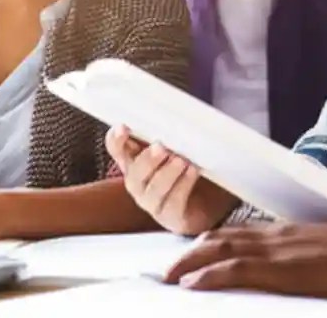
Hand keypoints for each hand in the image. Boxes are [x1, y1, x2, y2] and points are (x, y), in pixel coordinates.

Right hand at [105, 125, 238, 235]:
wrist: (209, 199)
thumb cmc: (187, 165)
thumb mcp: (176, 144)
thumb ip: (169, 131)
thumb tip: (176, 110)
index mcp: (134, 161)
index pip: (117, 149)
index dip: (116, 140)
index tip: (123, 127)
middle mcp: (139, 183)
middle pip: (134, 174)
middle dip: (147, 161)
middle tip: (160, 147)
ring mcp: (153, 203)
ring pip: (152, 191)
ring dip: (166, 174)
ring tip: (181, 161)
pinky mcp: (171, 217)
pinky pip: (173, 203)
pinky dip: (183, 186)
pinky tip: (192, 172)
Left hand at [165, 224, 326, 297]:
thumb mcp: (323, 252)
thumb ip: (301, 257)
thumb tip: (293, 269)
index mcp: (284, 232)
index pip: (237, 233)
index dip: (209, 244)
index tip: (190, 254)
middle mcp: (274, 236)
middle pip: (220, 239)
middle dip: (190, 253)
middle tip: (167, 270)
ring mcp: (276, 250)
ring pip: (220, 250)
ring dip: (189, 262)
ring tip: (168, 277)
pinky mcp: (280, 268)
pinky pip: (235, 269)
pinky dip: (208, 275)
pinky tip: (191, 283)